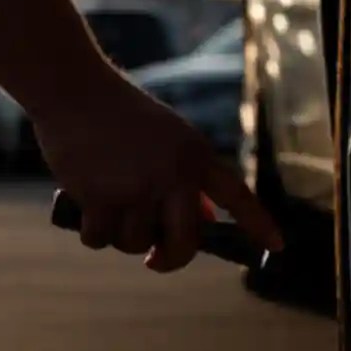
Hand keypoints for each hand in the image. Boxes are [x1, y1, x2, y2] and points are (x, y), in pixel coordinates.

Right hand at [33, 73, 282, 272]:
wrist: (73, 89)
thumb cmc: (120, 115)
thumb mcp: (168, 138)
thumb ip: (185, 177)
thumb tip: (202, 222)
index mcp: (195, 156)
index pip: (236, 195)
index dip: (258, 224)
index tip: (277, 246)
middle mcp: (172, 174)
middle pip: (185, 242)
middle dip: (169, 259)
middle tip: (155, 260)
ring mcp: (137, 188)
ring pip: (135, 243)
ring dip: (120, 235)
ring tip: (108, 204)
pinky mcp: (100, 199)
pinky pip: (100, 239)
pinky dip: (91, 231)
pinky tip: (85, 207)